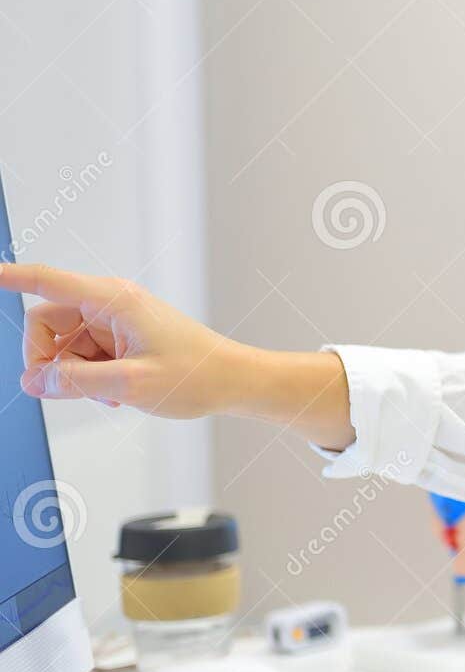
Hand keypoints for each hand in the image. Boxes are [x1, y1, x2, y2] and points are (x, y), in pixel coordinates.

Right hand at [0, 262, 243, 416]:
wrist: (235, 382)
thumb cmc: (197, 376)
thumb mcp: (130, 385)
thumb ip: (75, 382)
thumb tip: (33, 381)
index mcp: (112, 300)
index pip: (46, 281)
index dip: (11, 277)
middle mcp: (110, 304)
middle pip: (46, 323)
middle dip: (49, 359)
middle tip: (70, 390)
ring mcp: (115, 321)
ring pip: (64, 345)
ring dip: (74, 373)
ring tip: (109, 394)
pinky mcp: (121, 338)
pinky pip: (84, 355)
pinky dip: (90, 376)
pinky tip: (114, 393)